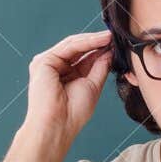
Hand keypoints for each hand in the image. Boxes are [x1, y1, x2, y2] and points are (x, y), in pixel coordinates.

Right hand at [23, 29, 112, 153]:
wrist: (58, 125)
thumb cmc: (74, 113)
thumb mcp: (93, 86)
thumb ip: (100, 67)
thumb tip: (109, 52)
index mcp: (66, 75)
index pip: (84, 57)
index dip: (100, 50)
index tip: (116, 45)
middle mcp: (56, 67)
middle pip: (79, 49)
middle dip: (97, 42)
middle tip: (115, 37)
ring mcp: (48, 63)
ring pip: (74, 45)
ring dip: (94, 40)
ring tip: (110, 37)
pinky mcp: (44, 61)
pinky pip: (69, 47)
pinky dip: (86, 42)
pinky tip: (101, 40)